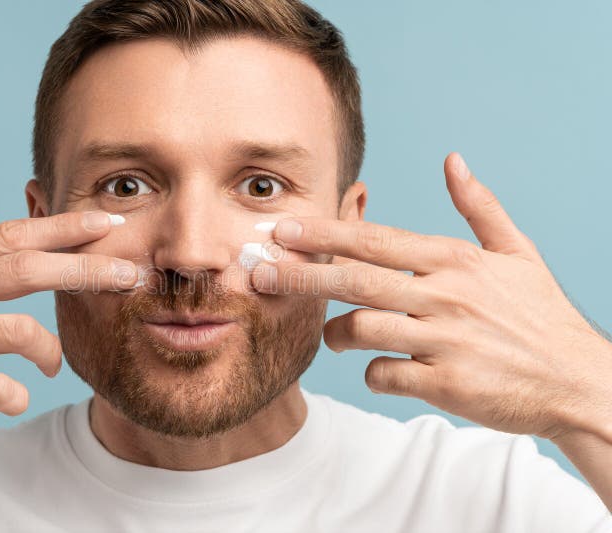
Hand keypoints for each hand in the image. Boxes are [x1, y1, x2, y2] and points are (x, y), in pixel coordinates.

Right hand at [0, 162, 136, 445]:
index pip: (12, 233)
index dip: (66, 227)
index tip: (111, 222)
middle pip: (26, 270)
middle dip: (86, 270)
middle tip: (131, 276)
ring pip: (14, 331)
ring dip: (49, 347)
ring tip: (56, 361)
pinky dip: (13, 394)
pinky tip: (20, 397)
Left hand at [251, 153, 611, 442]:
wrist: (578, 381)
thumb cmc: (540, 316)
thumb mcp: (517, 252)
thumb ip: (479, 206)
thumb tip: (452, 160)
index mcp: (456, 260)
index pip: (375, 240)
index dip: (324, 234)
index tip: (283, 229)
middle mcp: (447, 296)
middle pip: (355, 280)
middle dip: (300, 275)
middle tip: (259, 274)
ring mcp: (446, 341)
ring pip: (363, 328)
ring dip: (335, 332)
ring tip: (331, 334)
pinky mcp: (447, 384)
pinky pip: (384, 374)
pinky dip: (372, 372)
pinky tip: (378, 368)